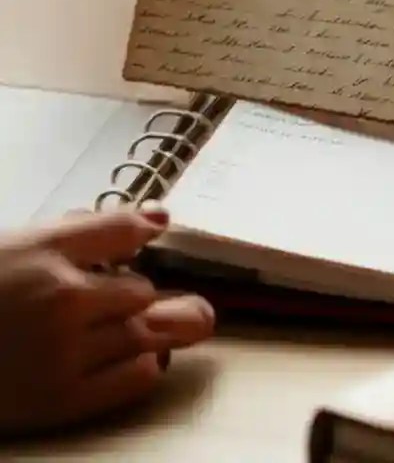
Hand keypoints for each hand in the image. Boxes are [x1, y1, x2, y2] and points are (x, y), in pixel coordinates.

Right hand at [0, 208, 214, 434]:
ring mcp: (64, 351)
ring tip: (120, 328)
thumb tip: (156, 217)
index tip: (152, 229)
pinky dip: (141, 363)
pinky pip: (140, 375)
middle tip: (117, 298)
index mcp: (36, 252)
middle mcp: (59, 299)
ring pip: (149, 330)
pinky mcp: (64, 399)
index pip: (123, 230)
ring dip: (144, 327)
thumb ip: (76, 235)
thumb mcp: (10, 248)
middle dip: (132, 292)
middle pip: (142, 287)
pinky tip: (118, 356)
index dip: (145, 229)